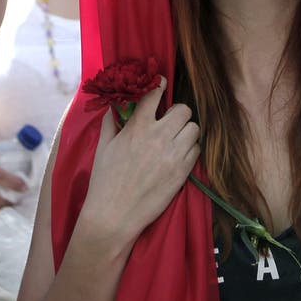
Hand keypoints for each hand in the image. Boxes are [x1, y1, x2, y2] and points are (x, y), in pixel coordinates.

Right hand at [79, 82, 199, 247]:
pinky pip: (196, 150)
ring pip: (194, 128)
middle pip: (183, 110)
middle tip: (169, 122)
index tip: (162, 84)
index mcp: (137, 127)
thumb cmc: (104, 181)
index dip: (160, 85)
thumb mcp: (103, 147)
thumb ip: (111, 122)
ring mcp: (172, 154)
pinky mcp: (182, 172)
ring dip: (186, 132)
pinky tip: (178, 156)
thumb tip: (114, 106)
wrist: (113, 215)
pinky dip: (190, 150)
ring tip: (175, 140)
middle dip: (177, 114)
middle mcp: (158, 136)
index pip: (154, 93)